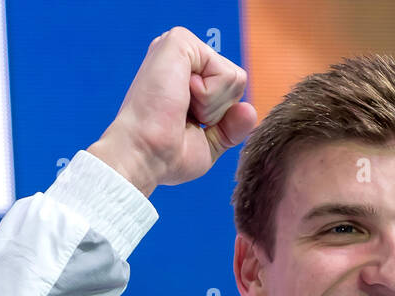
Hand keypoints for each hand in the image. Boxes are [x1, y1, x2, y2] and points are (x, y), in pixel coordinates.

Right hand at [88, 27, 258, 196]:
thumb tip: (249, 110)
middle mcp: (181, 57)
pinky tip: (181, 98)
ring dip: (213, 107)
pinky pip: (226, 73)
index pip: (232, 90)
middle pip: (237, 82)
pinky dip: (210, 97)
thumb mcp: (208, 144)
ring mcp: (180, 47)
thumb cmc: (165, 155)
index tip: (184, 125)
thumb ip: (231, 127)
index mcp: (184, 76)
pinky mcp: (180, 41)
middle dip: (219, 112)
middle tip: (182, 117)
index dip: (220, 118)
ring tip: (179, 109)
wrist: (145, 156)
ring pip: (234, 78)